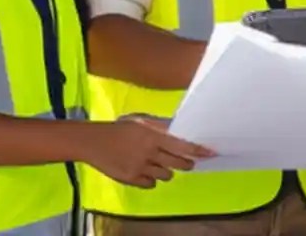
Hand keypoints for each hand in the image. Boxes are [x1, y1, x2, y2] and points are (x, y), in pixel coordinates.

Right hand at [81, 116, 213, 187]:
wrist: (93, 142)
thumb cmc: (120, 128)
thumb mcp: (141, 121)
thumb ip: (161, 126)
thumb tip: (181, 128)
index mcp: (153, 135)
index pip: (183, 146)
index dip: (199, 151)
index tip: (211, 153)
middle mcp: (149, 152)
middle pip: (178, 163)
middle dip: (186, 163)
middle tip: (188, 161)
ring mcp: (140, 167)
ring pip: (167, 175)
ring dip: (168, 170)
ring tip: (159, 162)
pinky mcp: (131, 179)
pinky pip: (151, 184)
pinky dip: (152, 179)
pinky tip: (146, 170)